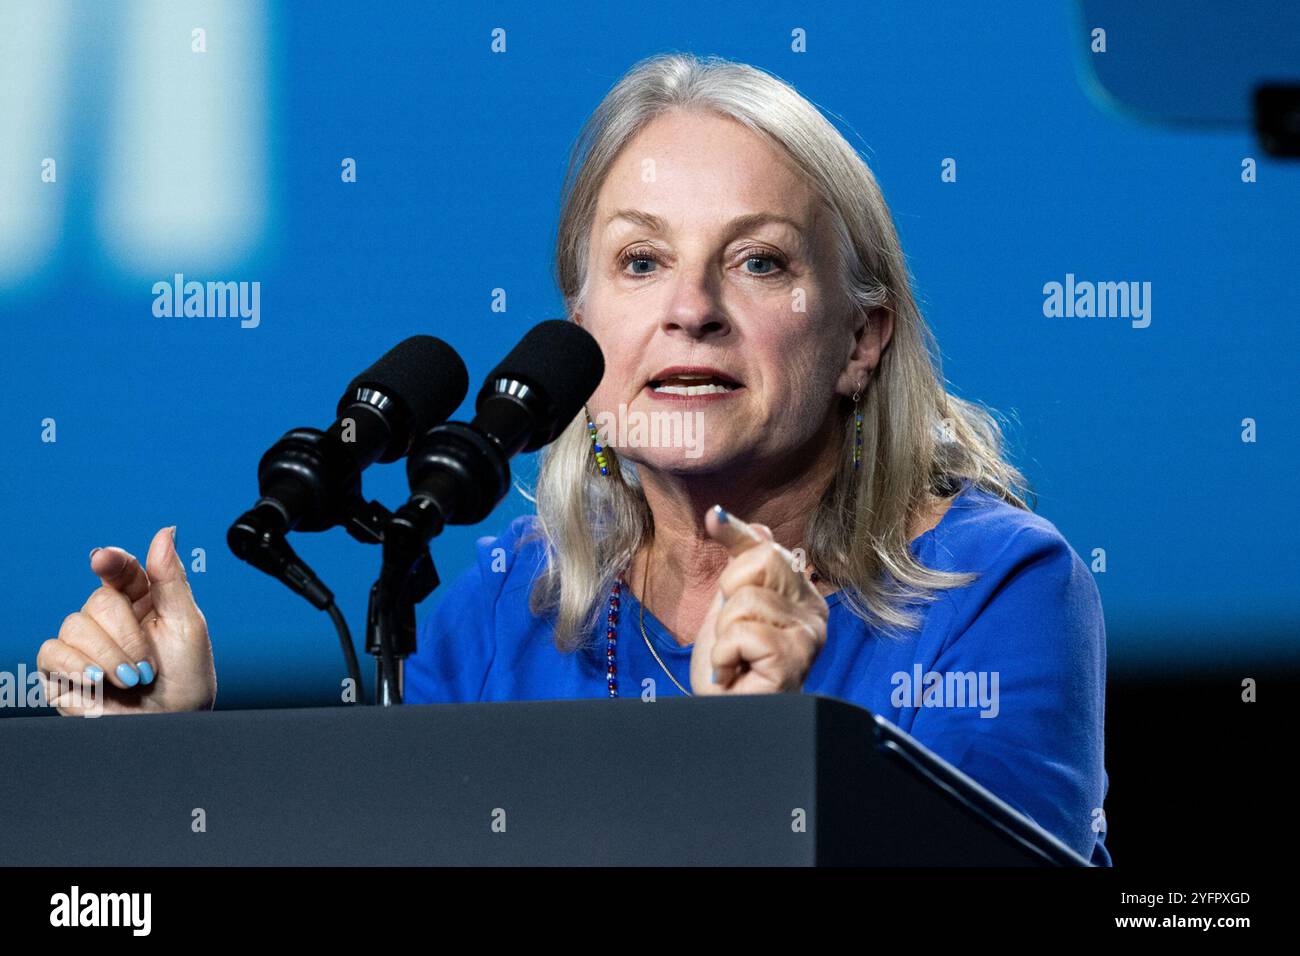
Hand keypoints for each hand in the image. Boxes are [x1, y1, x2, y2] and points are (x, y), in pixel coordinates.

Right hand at [37, 526, 216, 714]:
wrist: (172, 726)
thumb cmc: (186, 679)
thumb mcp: (187, 625)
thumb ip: (171, 578)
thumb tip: (165, 531)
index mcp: (143, 600)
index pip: (120, 569)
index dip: (111, 562)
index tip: (105, 560)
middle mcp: (110, 619)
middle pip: (98, 601)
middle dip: (126, 635)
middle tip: (147, 664)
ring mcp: (84, 645)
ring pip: (74, 626)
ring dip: (109, 657)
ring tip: (133, 680)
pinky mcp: (62, 671)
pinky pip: (52, 652)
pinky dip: (77, 666)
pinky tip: (99, 682)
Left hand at [689, 506, 828, 694]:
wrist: (728, 715)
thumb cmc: (733, 665)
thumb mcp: (729, 605)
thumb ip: (737, 564)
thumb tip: (721, 513)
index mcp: (802, 594)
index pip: (767, 549)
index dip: (737, 533)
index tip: (715, 518)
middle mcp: (814, 611)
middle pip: (758, 563)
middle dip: (728, 598)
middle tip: (733, 634)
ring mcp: (808, 635)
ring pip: (744, 600)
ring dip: (724, 634)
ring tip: (736, 658)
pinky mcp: (793, 658)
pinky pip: (742, 633)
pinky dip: (724, 654)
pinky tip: (735, 672)